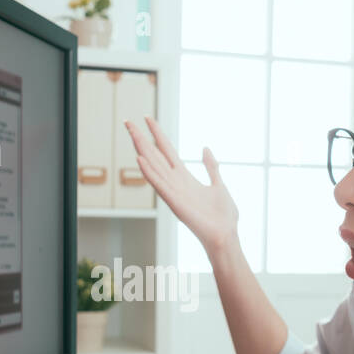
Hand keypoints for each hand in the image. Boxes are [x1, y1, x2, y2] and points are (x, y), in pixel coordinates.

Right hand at [123, 117, 238, 253]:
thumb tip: (205, 148)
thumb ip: (211, 166)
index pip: (166, 150)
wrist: (226, 235)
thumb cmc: (223, 216)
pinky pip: (159, 185)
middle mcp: (175, 183)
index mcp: (184, 178)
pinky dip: (149, 173)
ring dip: (141, 149)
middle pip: (154, 155)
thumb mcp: (219, 184)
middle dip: (141, 138)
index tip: (147, 118)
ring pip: (154, 166)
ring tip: (131, 133)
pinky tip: (139, 160)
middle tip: (127, 121)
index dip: (157, 134)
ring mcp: (173, 192)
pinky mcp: (175, 203)